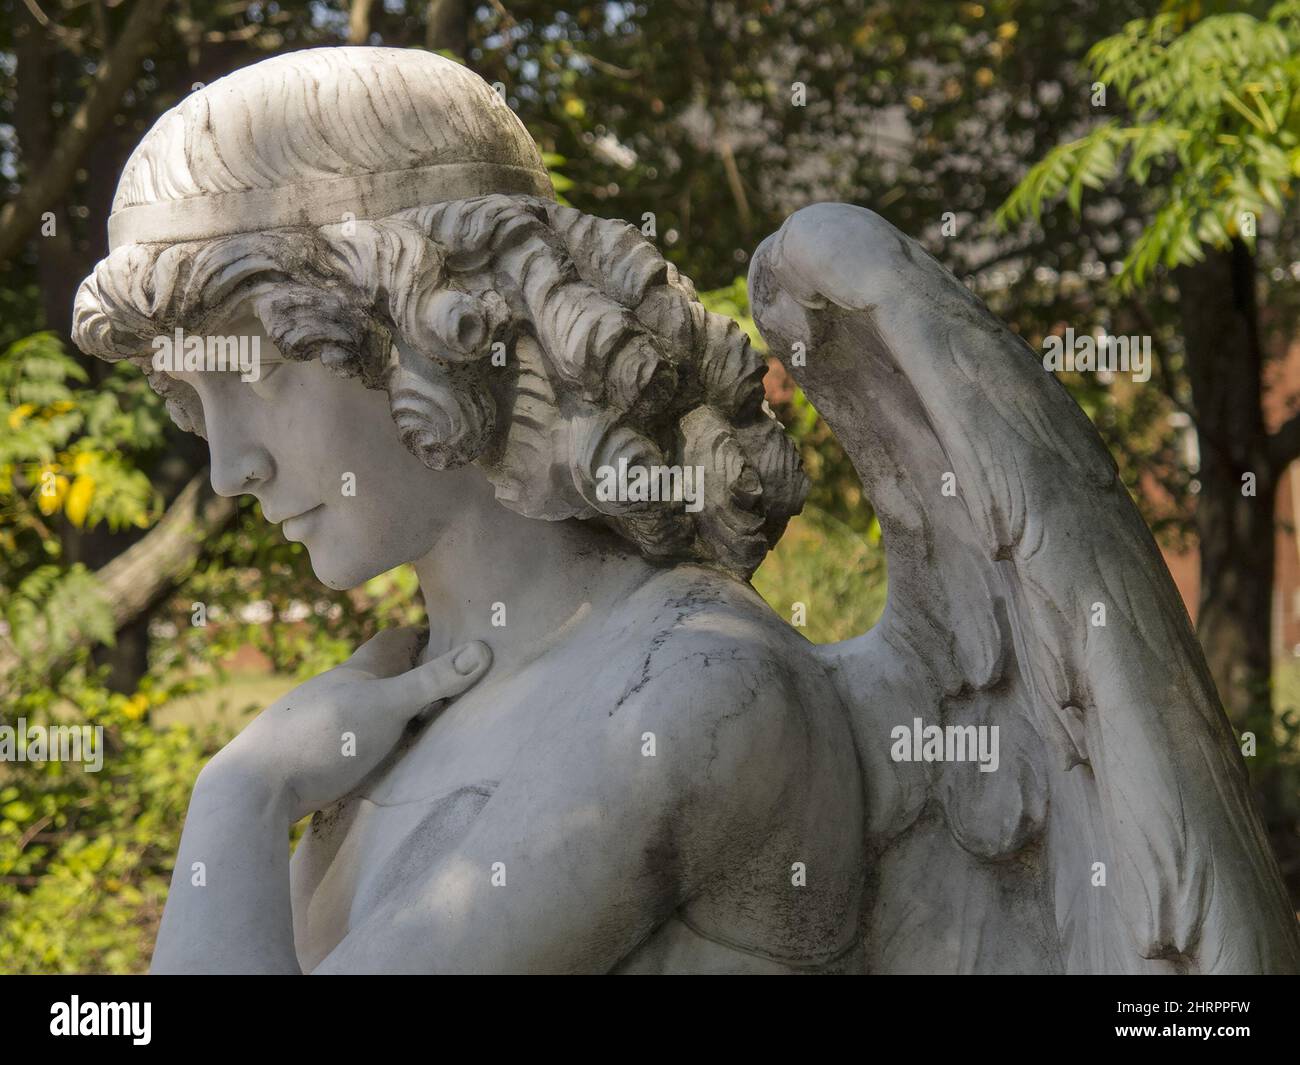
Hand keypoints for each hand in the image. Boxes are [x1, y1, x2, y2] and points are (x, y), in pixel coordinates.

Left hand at [205, 627, 490, 821]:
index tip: (450, 639)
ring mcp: (321, 724)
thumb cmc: (323, 738)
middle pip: (380, 674)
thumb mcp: (388, 706)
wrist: (252, 788)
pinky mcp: (312, 758)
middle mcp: (338, 692)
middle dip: (410, 675)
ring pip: (364, 710)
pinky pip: (351, 742)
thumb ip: (434, 681)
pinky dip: (373, 743)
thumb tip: (485, 649)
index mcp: (357, 671)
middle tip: (446, 684)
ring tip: (421, 726)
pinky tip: (381, 761)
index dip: (422, 635)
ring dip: (391, 713)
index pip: (394, 639)